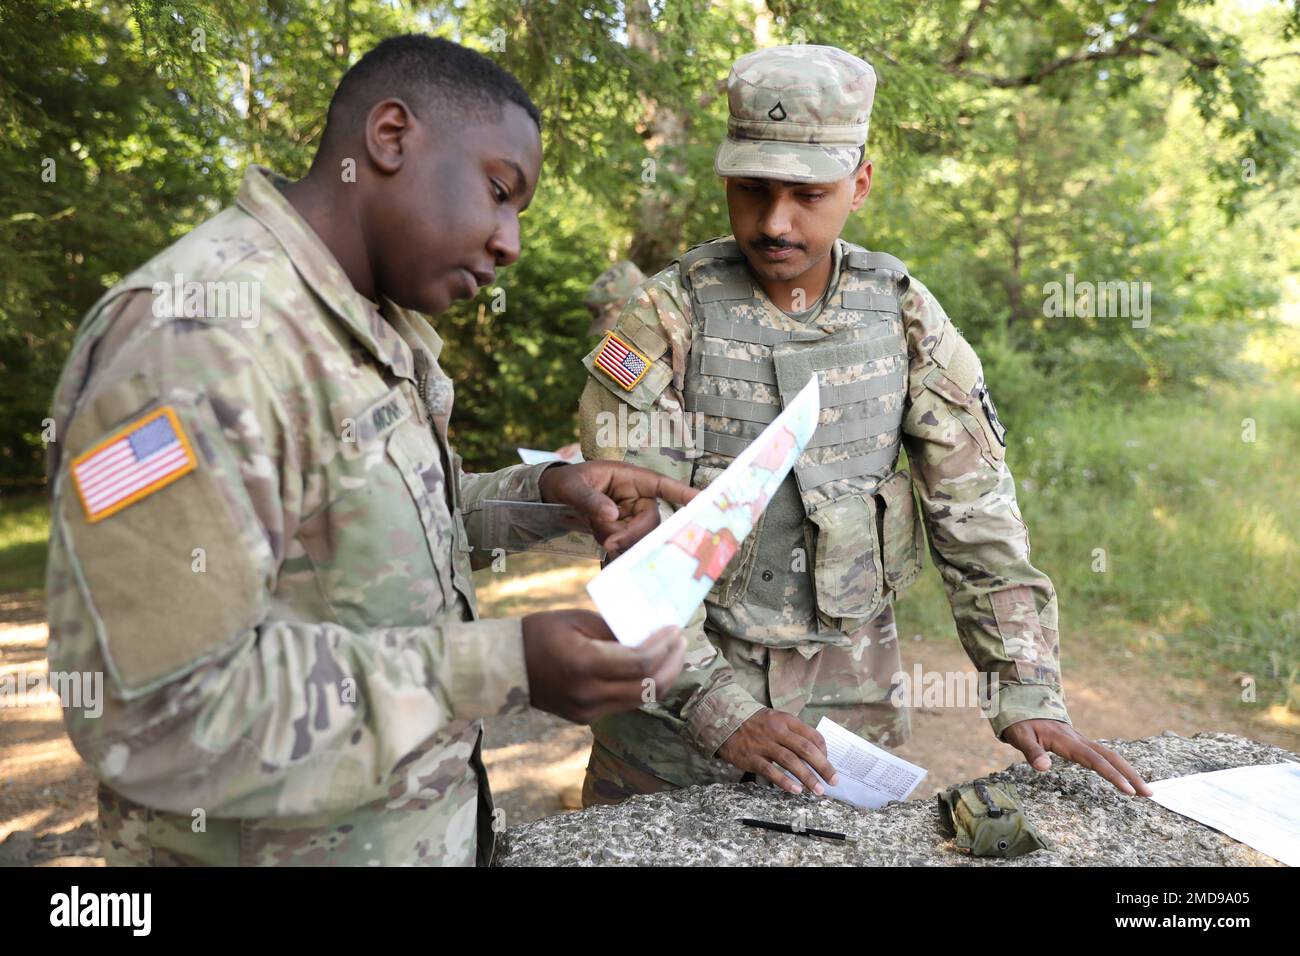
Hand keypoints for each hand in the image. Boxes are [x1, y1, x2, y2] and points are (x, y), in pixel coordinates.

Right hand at [522, 610, 686, 723]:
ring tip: (673, 655)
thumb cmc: (541, 633)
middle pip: (648, 687)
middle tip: (680, 642)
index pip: (640, 662)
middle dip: (672, 664)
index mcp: (584, 664)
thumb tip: (650, 633)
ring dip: (663, 677)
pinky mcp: (587, 718)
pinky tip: (651, 668)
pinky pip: (626, 703)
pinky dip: (644, 685)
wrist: (507, 668)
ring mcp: (588, 711)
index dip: (664, 647)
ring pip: (642, 700)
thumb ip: (616, 630)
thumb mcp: (579, 620)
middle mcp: (589, 694)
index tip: (674, 629)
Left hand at [538, 461, 698, 554]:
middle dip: (632, 534)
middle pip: (650, 521)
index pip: (661, 484)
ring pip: (639, 536)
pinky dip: (614, 546)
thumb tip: (612, 516)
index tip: (703, 500)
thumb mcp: (574, 487)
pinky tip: (599, 539)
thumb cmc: (566, 482)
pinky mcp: (625, 530)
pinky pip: (628, 544)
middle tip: (608, 542)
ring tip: (595, 530)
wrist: (553, 497)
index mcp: (631, 477)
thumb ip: (591, 500)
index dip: (683, 493)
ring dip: (618, 540)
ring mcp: (632, 516)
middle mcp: (637, 497)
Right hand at [717, 708, 839, 795]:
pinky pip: (771, 771)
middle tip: (833, 781)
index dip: (824, 751)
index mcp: (786, 720)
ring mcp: (764, 744)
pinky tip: (796, 790)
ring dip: (807, 777)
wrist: (724, 720)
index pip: (812, 735)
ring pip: (791, 762)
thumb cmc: (756, 723)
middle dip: (823, 767)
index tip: (828, 764)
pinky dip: (785, 782)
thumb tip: (815, 751)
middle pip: (806, 749)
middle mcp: (777, 731)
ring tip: (818, 790)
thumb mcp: (776, 718)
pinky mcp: (752, 757)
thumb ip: (793, 732)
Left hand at [1002, 719, 1152, 796]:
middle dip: (1131, 775)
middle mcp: (1080, 741)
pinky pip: (1103, 756)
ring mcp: (1082, 742)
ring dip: (1128, 772)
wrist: (1023, 706)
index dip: (1113, 775)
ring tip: (1144, 791)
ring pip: (1111, 756)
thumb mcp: (1021, 737)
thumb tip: (1044, 768)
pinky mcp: (1081, 744)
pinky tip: (1126, 778)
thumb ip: (1032, 752)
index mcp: (1068, 741)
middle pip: (1111, 757)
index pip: (1095, 761)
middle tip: (1149, 793)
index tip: (1129, 790)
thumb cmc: (1022, 724)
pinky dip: (1117, 767)